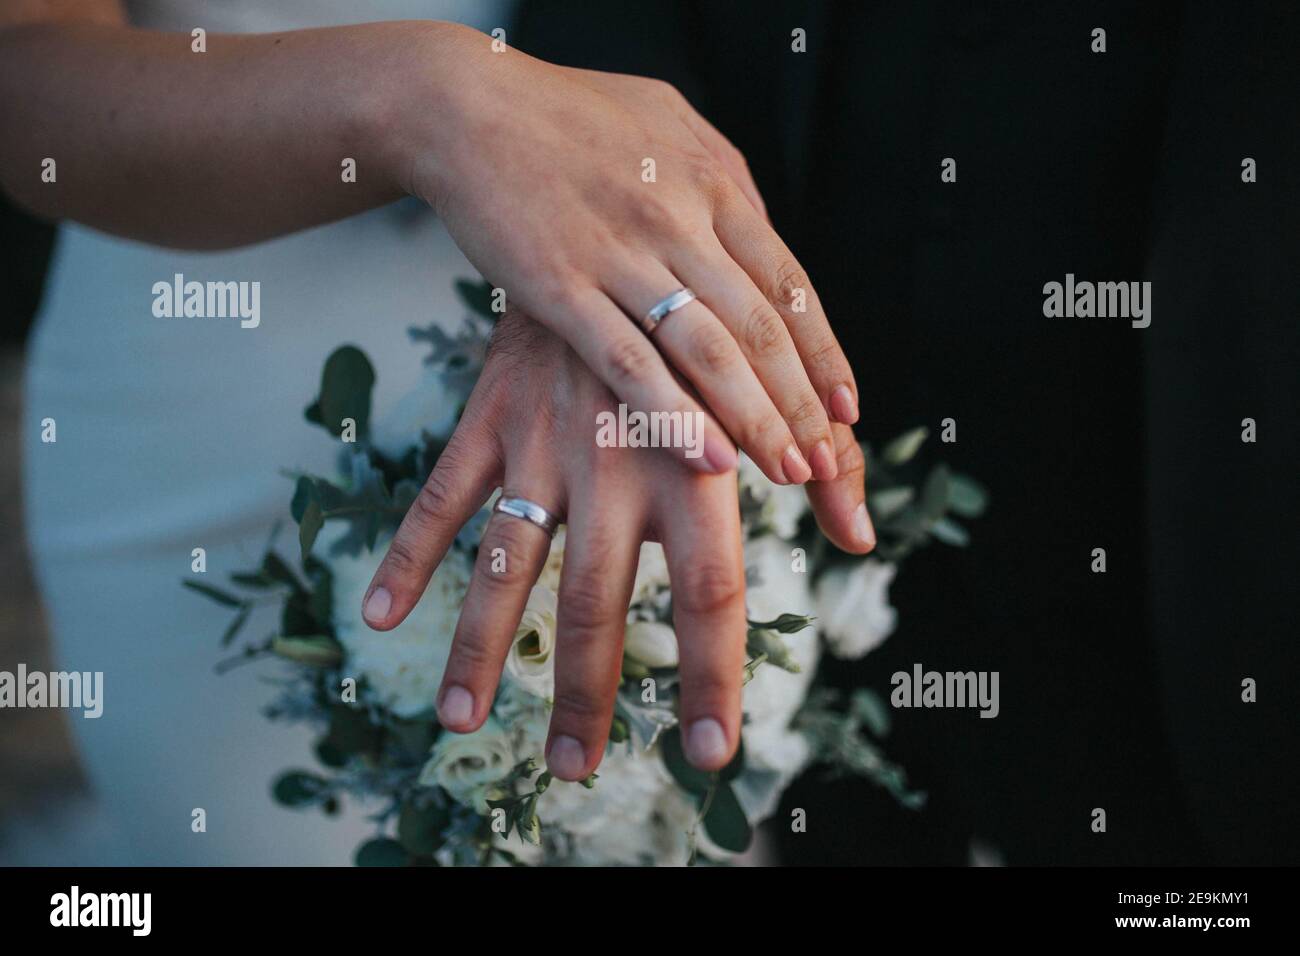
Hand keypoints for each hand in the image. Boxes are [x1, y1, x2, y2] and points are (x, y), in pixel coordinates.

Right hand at [359, 313, 874, 779]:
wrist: (604, 202)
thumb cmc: (706, 305)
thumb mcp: (768, 374)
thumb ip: (821, 458)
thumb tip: (862, 537)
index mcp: (696, 457)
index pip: (713, 589)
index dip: (712, 675)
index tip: (707, 752)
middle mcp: (620, 458)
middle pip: (602, 600)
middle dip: (590, 693)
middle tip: (578, 769)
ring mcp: (545, 438)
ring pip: (509, 561)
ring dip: (483, 647)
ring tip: (462, 722)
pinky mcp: (491, 412)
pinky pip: (442, 492)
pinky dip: (410, 552)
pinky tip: (382, 617)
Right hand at [386, 24, 860, 485]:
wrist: (464, 105)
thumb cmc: (567, 114)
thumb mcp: (667, 122)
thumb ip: (721, 180)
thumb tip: (765, 231)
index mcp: (712, 183)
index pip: (788, 283)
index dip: (822, 353)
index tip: (847, 409)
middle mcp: (679, 219)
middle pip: (759, 328)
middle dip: (800, 404)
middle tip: (825, 464)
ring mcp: (620, 254)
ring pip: (707, 351)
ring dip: (755, 418)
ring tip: (787, 471)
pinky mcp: (560, 286)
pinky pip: (628, 361)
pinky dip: (674, 413)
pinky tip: (708, 456)